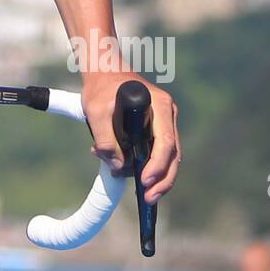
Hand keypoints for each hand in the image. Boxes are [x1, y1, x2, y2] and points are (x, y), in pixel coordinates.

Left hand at [81, 68, 179, 203]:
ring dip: (151, 174)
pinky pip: (155, 152)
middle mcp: (167, 114)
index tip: (145, 180)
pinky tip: (123, 168)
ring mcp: (164, 122)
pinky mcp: (156, 128)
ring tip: (124, 178)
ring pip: (166, 157)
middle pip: (173, 154)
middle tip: (149, 199)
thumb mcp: (96, 112)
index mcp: (160, 105)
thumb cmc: (100, 88)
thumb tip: (118, 166)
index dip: (158, 165)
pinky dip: (143, 164)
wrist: (103, 71)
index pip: (166, 141)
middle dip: (162, 180)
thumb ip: (106, 139)